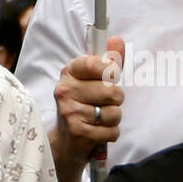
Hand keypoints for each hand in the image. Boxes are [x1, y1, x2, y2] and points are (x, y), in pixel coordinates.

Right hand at [53, 35, 124, 174]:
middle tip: (103, 104)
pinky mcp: (77, 131)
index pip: (94, 63)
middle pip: (112, 91)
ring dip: (113, 119)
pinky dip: (110, 133)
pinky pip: (112, 131)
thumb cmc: (84, 105)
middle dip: (116, 101)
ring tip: (100, 119)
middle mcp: (65, 89)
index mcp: (70, 72)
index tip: (112, 76)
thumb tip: (117, 40)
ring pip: (114, 113)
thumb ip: (109, 61)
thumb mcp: (94, 81)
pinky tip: (98, 132)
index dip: (111, 70)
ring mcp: (69, 111)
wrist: (66, 141)